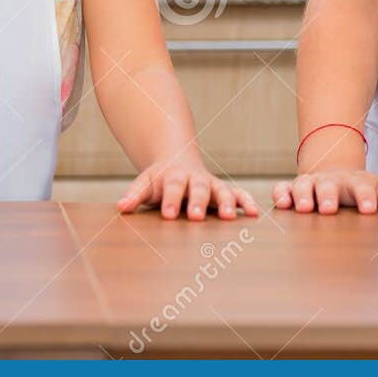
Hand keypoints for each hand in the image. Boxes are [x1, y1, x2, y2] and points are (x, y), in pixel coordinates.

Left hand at [117, 160, 260, 220]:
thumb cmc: (160, 179)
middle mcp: (197, 179)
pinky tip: (255, 213)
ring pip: (222, 191)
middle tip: (196, 217)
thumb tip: (122, 206)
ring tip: (230, 217)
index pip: (173, 188)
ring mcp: (212, 185)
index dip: (171, 201)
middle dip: (199, 203)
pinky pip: (239, 194)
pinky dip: (247, 201)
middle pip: (199, 189)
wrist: (178, 159)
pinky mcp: (225, 191)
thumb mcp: (145, 183)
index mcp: (175, 177)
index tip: (169, 216)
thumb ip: (135, 194)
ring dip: (227, 203)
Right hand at [273, 168, 377, 213]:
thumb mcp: (377, 187)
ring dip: (303, 195)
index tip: (369, 209)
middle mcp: (331, 182)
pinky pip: (282, 188)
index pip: (362, 187)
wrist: (335, 174)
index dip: (366, 197)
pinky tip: (282, 203)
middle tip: (329, 209)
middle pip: (329, 185)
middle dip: (328, 195)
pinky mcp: (292, 189)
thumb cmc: (358, 188)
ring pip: (303, 185)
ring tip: (304, 208)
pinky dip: (281, 194)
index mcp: (355, 183)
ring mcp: (310, 184)